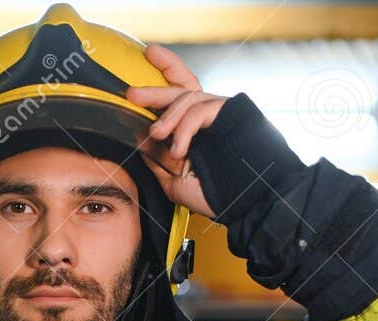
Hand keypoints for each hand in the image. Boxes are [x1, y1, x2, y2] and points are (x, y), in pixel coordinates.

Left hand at [125, 43, 226, 219]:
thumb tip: (138, 134)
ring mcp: (219, 115)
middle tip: (132, 93)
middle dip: (154, 89)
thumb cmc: (213, 196)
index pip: (177, 96)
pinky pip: (200, 110)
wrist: (244, 204)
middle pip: (180, 89)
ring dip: (167, 116)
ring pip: (188, 97)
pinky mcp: (229, 114)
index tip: (147, 59)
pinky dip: (185, 128)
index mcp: (194, 130)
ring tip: (157, 134)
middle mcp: (207, 118)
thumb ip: (155, 158)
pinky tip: (179, 150)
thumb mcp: (172, 179)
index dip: (164, 74)